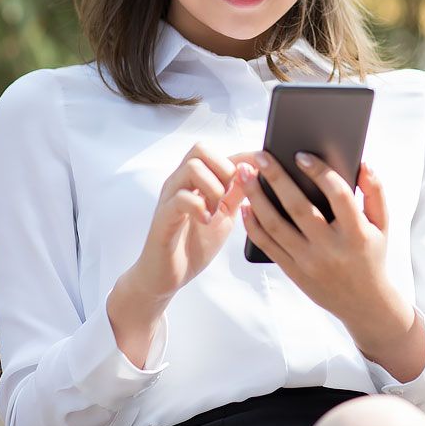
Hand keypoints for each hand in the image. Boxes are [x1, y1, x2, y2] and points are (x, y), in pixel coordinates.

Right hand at [133, 141, 265, 298]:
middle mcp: (180, 183)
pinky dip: (200, 207)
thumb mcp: (225, 216)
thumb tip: (257, 173)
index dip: (242, 156)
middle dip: (223, 169)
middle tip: (228, 196)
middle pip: (200, 150)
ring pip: (192, 168)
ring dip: (213, 188)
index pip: (217, 153)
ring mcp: (169, 198)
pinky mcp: (163, 217)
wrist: (166, 276)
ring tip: (215, 211)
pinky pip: (181, 198)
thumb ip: (237, 194)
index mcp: (195, 181)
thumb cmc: (193, 244)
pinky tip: (206, 221)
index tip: (261, 166)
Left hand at [238, 151, 391, 327]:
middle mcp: (331, 248)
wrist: (363, 304)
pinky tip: (246, 205)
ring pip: (276, 225)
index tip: (301, 155)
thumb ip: (375, 192)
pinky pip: (268, 245)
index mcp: (356, 233)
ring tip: (245, 174)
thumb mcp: (382, 225)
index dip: (320, 173)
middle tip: (260, 156)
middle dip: (276, 178)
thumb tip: (363, 163)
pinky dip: (254, 224)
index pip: (338, 195)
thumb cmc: (372, 254)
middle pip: (298, 207)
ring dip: (256, 197)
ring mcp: (309, 262)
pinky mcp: (294, 272)